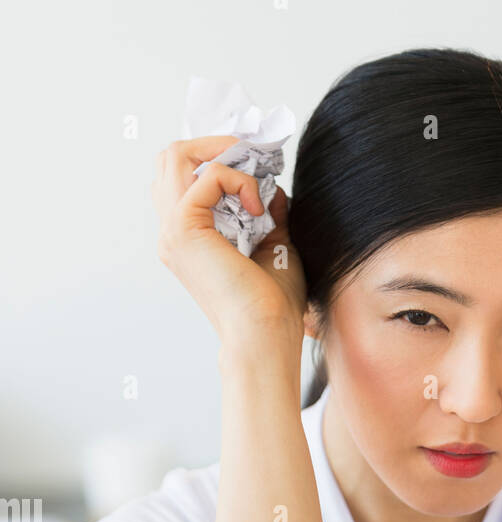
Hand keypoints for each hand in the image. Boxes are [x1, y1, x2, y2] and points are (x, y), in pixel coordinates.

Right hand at [151, 137, 306, 340]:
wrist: (266, 336)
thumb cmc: (272, 307)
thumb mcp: (274, 246)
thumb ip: (269, 214)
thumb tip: (273, 187)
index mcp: (188, 240)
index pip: (183, 178)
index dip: (216, 160)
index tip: (255, 167)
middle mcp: (172, 233)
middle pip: (171, 158)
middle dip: (213, 146)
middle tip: (251, 160)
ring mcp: (172, 230)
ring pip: (176, 156)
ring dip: (220, 153)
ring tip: (253, 173)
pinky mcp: (184, 228)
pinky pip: (208, 175)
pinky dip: (237, 178)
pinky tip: (259, 207)